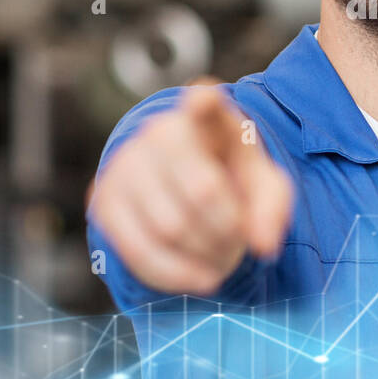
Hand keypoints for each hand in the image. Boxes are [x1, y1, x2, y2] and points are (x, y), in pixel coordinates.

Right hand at [89, 83, 293, 295]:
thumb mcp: (264, 188)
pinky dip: (177, 275)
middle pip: (202, 191)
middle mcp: (160, 132)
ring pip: (170, 228)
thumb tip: (264, 245)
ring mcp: (126, 164)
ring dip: (206, 255)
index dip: (203, 104)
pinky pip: (139, 252)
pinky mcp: (104, 200)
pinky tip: (201, 277)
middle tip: (237, 238)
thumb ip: (273, 208)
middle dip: (229, 228)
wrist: (182, 189)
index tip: (203, 101)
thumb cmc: (232, 182)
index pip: (204, 105)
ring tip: (222, 256)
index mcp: (207, 119)